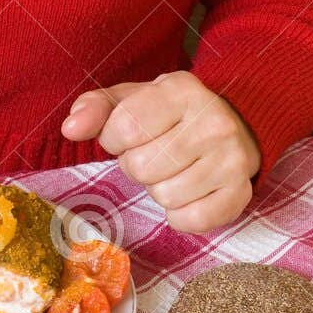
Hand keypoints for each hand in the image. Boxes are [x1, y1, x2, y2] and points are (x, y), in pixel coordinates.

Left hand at [61, 70, 260, 233]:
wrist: (238, 122)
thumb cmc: (172, 113)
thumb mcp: (134, 99)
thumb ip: (96, 108)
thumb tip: (70, 129)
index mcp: (182, 90)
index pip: (124, 127)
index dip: (113, 138)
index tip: (126, 135)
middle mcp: (213, 123)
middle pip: (142, 166)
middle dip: (136, 165)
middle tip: (153, 153)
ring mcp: (232, 160)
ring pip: (165, 196)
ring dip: (158, 188)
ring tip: (172, 169)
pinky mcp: (241, 193)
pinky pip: (191, 221)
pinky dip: (180, 214)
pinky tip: (188, 191)